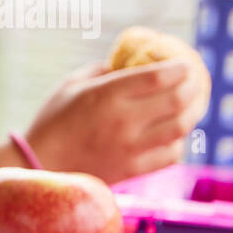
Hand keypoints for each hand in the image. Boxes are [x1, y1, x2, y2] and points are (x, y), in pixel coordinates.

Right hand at [24, 58, 204, 184]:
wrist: (39, 164)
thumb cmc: (53, 119)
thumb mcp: (71, 84)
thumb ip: (104, 71)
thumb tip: (133, 64)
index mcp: (106, 95)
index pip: (159, 76)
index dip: (180, 67)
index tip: (184, 64)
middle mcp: (123, 120)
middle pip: (178, 99)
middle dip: (194, 87)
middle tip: (193, 83)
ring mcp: (130, 147)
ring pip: (181, 127)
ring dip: (192, 113)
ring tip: (190, 106)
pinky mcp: (132, 169)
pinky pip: (171, 154)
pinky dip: (177, 141)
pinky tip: (170, 134)